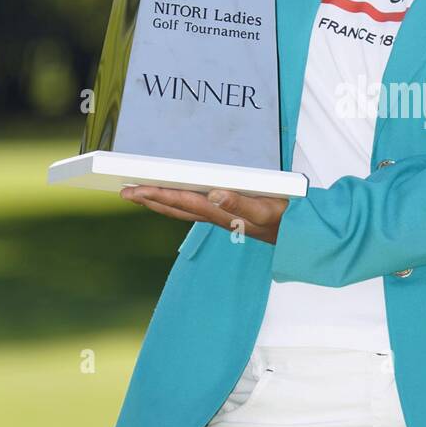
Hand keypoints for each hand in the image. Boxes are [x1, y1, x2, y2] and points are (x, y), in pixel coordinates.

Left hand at [119, 183, 288, 244]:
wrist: (300, 236)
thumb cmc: (285, 220)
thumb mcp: (266, 210)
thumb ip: (240, 204)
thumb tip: (213, 194)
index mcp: (221, 213)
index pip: (183, 202)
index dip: (159, 195)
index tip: (136, 190)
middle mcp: (217, 216)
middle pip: (176, 208)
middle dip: (151, 199)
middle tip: (126, 191)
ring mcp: (221, 218)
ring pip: (182, 210)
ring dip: (160, 202)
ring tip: (141, 195)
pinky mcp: (228, 216)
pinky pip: (195, 209)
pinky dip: (178, 203)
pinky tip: (174, 199)